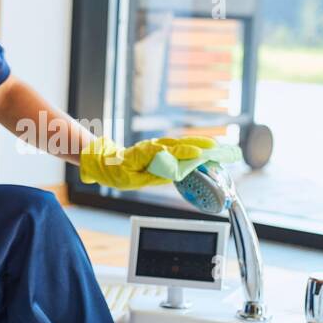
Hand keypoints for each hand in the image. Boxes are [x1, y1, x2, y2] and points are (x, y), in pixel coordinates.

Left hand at [78, 135, 215, 189]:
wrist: (107, 163)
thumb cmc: (119, 172)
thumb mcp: (134, 180)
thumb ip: (154, 176)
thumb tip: (175, 174)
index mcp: (143, 153)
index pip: (166, 151)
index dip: (183, 152)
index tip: (197, 154)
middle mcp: (151, 146)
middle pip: (176, 143)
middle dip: (196, 144)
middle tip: (215, 147)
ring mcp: (155, 145)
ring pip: (178, 142)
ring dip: (196, 143)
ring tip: (213, 147)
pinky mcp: (158, 147)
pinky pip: (176, 146)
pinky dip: (189, 145)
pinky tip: (201, 148)